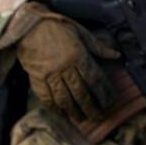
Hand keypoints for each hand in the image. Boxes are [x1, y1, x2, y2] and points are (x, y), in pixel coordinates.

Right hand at [13, 3, 118, 120]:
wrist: (29, 25)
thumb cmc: (58, 27)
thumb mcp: (81, 32)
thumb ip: (98, 47)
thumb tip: (116, 55)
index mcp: (78, 55)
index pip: (94, 78)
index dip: (103, 92)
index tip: (109, 102)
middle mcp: (64, 67)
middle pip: (80, 92)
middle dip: (91, 107)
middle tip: (99, 117)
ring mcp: (49, 74)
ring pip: (64, 98)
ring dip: (74, 111)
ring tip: (82, 120)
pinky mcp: (36, 78)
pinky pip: (46, 97)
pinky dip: (54, 108)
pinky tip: (62, 114)